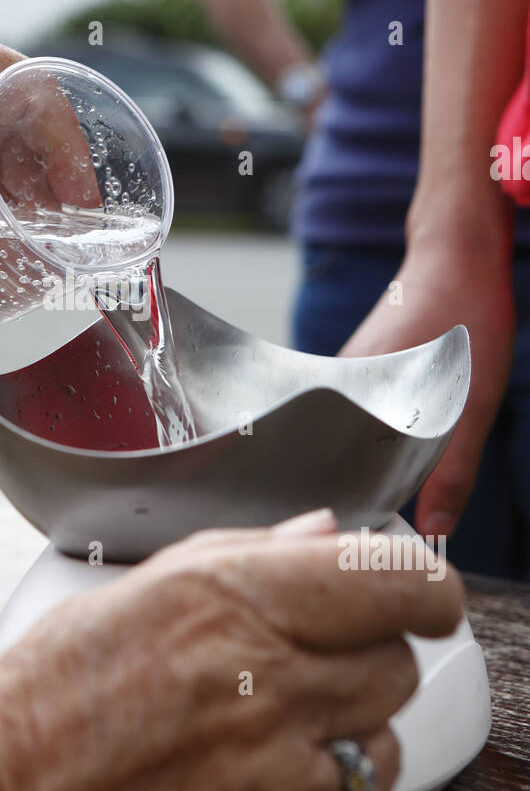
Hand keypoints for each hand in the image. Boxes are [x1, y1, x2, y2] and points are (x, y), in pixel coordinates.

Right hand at [0, 514, 461, 790]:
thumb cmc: (40, 708)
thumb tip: (324, 533)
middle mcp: (268, 690)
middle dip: (354, 662)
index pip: (395, 581)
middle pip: (394, 664)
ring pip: (380, 747)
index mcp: (229, 603)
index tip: (415, 596)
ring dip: (334, 740)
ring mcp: (281, 787)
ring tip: (247, 745)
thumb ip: (243, 555)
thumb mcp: (130, 595)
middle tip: (286, 677)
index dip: (419, 586)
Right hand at [342, 227, 514, 541]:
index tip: (350, 540)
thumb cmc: (465, 312)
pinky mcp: (355, 371)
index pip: (316, 464)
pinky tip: (387, 461)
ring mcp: (341, 375)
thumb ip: (454, 469)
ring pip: (339, 438)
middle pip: (323, 456)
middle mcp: (331, 383)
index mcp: (346, 391)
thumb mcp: (474, 401)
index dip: (333, 505)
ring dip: (358, 470)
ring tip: (377, 508)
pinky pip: (351, 419)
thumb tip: (434, 532)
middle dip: (343, 496)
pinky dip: (368, 443)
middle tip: (365, 535)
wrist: (458, 250)